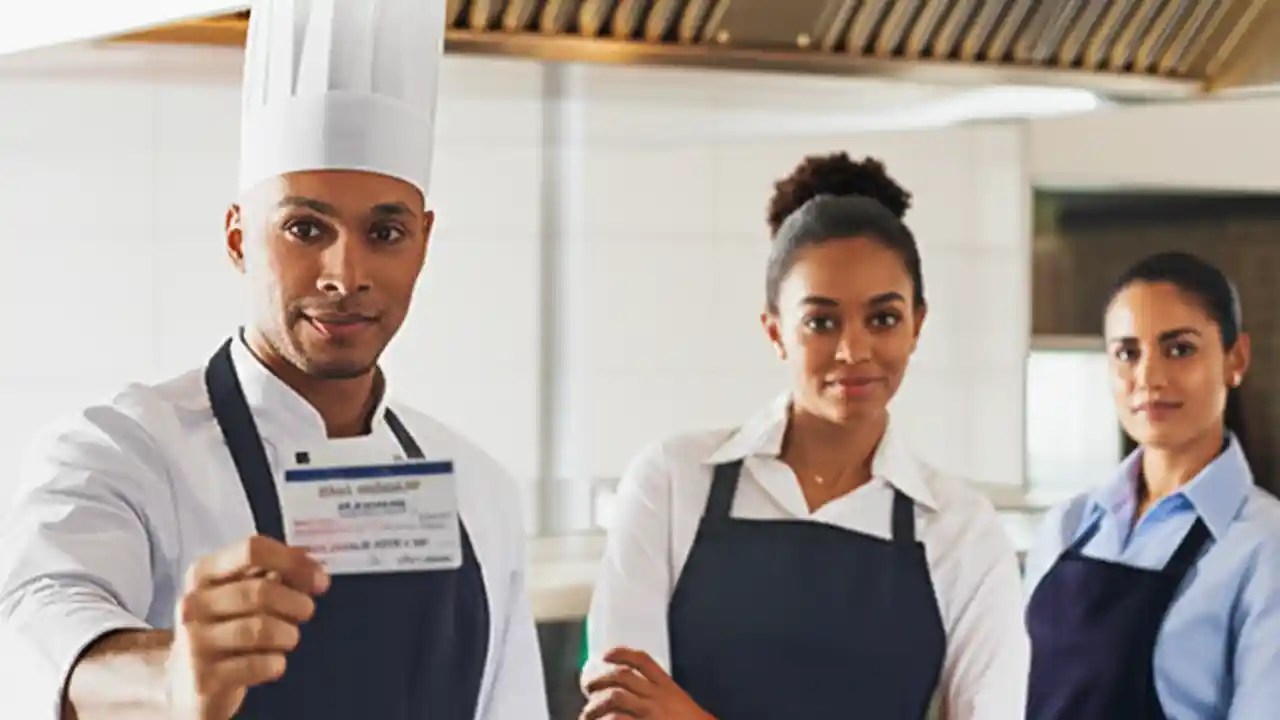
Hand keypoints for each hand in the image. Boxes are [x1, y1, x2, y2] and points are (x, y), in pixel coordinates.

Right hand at [166, 535, 329, 719]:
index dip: (293, 561)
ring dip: (288, 634)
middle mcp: (193, 603)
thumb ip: (276, 573)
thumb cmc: (224, 629)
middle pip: (261, 591)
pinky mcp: (204, 678)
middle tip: (306, 612)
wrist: (186, 684)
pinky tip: (272, 663)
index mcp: (203, 572)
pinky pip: (258, 665)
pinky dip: (276, 663)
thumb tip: (314, 567)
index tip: (319, 579)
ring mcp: (194, 642)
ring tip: (287, 638)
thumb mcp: (242, 594)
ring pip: (262, 629)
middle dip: (297, 602)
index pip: (252, 550)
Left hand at [579, 647, 714, 719]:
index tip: (605, 656)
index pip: (642, 660)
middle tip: (588, 687)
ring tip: (587, 714)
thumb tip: (632, 692)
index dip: (621, 653)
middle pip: (622, 677)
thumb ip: (659, 694)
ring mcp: (650, 712)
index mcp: (666, 687)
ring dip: (595, 705)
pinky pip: (619, 719)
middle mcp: (657, 696)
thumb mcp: (678, 702)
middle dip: (600, 680)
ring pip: (616, 697)